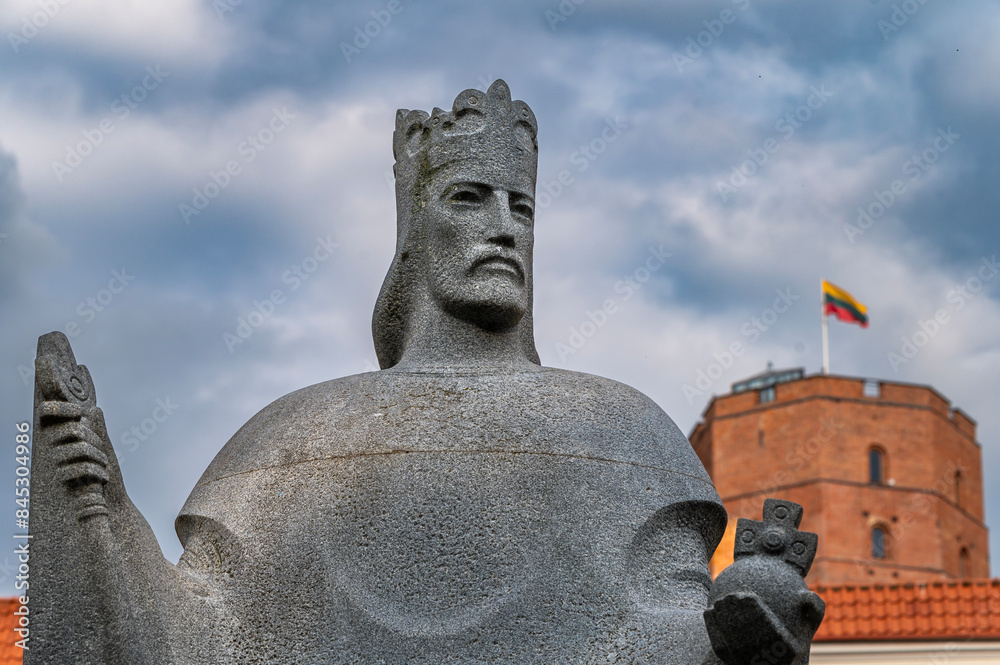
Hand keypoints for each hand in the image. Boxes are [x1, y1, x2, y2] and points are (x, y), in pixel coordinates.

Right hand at [36, 400, 111, 518]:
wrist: (106, 511)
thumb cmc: (100, 481)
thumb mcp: (100, 452)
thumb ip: (96, 431)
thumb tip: (94, 409)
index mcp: (53, 443)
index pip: (47, 415)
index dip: (60, 408)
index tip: (78, 411)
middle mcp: (46, 453)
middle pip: (73, 430)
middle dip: (94, 440)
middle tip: (100, 453)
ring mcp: (51, 468)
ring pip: (80, 447)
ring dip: (99, 457)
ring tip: (103, 468)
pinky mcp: (58, 484)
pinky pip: (81, 466)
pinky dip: (98, 471)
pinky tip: (102, 479)